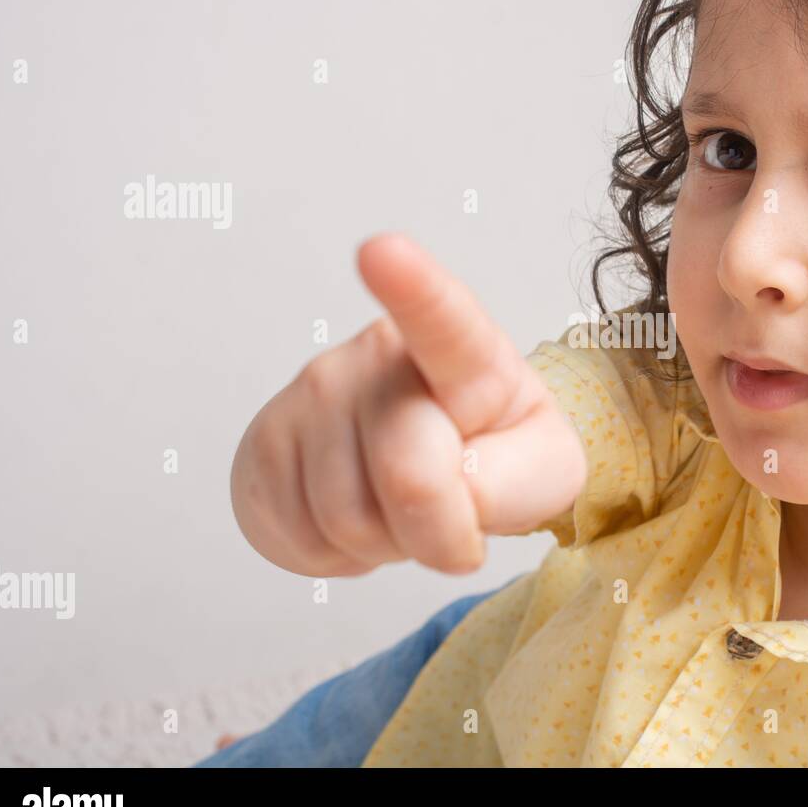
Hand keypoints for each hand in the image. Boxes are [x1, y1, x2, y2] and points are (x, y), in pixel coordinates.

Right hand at [229, 233, 586, 576]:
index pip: (442, 320)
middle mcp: (381, 356)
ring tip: (400, 507)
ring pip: (348, 518)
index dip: (413, 287)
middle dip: (438, 529)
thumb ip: (516, 484)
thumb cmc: (494, 454)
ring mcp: (314, 394)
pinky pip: (302, 537)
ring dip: (386, 542)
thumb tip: (442, 492)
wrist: (428, 473)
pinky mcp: (265, 444)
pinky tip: (358, 513)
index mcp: (465, 352)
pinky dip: (339, 556)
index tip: (381, 250)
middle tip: (451, 520)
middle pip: (408, 473)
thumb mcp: (542, 471)